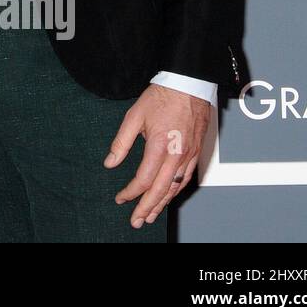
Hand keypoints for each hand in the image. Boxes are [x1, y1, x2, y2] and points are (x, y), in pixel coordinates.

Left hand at [105, 84, 211, 227]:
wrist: (189, 85)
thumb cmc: (162, 97)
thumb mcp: (134, 116)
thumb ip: (121, 142)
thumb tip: (110, 162)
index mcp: (160, 145)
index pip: (144, 179)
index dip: (131, 193)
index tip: (121, 199)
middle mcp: (177, 154)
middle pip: (161, 190)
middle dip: (147, 208)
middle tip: (137, 221)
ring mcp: (189, 155)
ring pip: (176, 188)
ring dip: (162, 204)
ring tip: (151, 215)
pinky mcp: (196, 153)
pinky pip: (186, 179)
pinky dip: (175, 192)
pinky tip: (168, 197)